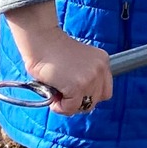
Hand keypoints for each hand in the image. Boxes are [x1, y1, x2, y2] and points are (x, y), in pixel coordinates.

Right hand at [4, 1, 112, 116]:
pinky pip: (70, 108)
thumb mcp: (79, 61)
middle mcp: (100, 69)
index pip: (105, 90)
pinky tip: (52, 95)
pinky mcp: (77, 86)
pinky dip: (59, 107)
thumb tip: (82, 99)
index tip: (76, 93)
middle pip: (96, 100)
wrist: (41, 39)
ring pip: (84, 106)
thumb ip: (86, 75)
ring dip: (69, 105)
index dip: (89, 95)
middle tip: (64, 95)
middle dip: (79, 102)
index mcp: (102, 60)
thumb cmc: (52, 49)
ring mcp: (90, 78)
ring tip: (57, 93)